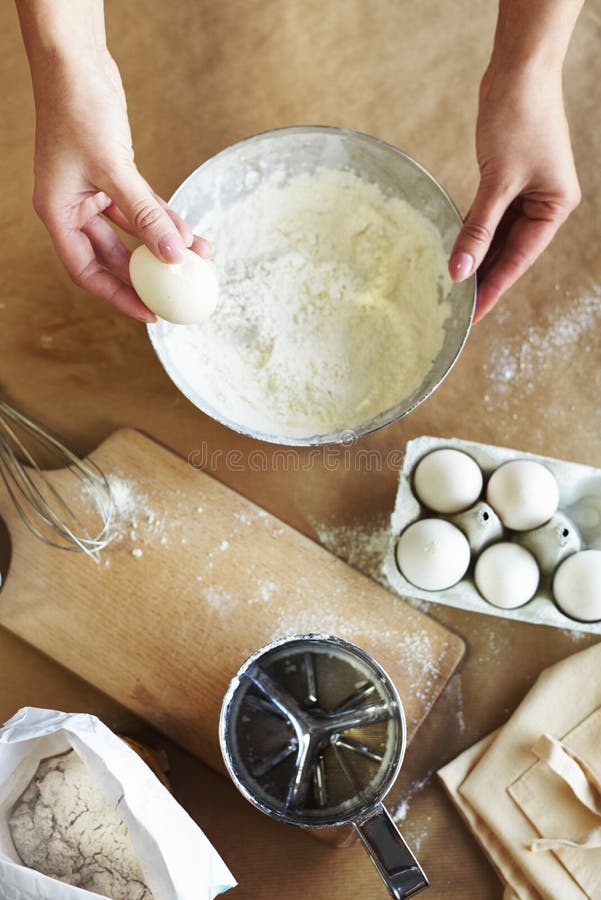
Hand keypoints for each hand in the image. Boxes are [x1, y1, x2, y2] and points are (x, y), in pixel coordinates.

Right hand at [31, 49, 208, 321]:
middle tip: (179, 292)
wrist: (76, 63)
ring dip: (164, 245)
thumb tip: (176, 255)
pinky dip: (164, 220)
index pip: (88, 272)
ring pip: (133, 233)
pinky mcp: (113, 177)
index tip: (150, 313)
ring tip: (199, 258)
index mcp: (58, 214)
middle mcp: (73, 209)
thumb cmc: (79, 111)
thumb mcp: (115, 169)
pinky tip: (191, 232)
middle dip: (148, 274)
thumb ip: (146, 215)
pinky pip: (142, 210)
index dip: (119, 297)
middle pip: (113, 258)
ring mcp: (93, 193)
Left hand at [449, 64, 580, 321]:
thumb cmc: (518, 119)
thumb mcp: (497, 181)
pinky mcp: (508, 180)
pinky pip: (488, 217)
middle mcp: (544, 204)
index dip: (494, 288)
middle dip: (483, 278)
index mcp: (554, 207)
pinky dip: (472, 233)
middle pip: (509, 252)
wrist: (518, 70)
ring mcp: (527, 192)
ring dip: (475, 258)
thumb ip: (478, 229)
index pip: (519, 259)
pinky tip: (454, 253)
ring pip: (497, 236)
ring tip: (451, 289)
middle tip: (456, 309)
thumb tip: (459, 271)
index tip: (471, 316)